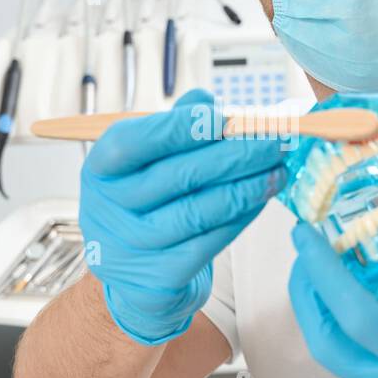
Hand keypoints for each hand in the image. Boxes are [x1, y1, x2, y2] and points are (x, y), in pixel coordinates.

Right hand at [81, 89, 284, 344]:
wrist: (135, 277)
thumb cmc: (147, 204)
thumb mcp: (147, 162)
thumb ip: (173, 127)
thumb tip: (205, 100)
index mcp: (99, 169)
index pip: (134, 142)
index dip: (181, 128)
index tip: (227, 117)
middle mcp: (107, 209)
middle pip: (177, 176)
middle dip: (234, 155)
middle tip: (274, 141)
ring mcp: (131, 248)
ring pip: (198, 211)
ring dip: (246, 188)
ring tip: (278, 170)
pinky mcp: (159, 277)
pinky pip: (210, 242)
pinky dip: (241, 217)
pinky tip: (261, 198)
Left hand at [287, 169, 377, 377]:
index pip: (361, 321)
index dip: (324, 274)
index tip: (304, 232)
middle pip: (330, 348)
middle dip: (307, 293)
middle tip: (305, 246)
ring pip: (340, 361)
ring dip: (326, 311)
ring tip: (326, 264)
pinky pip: (363, 372)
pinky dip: (352, 331)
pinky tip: (360, 296)